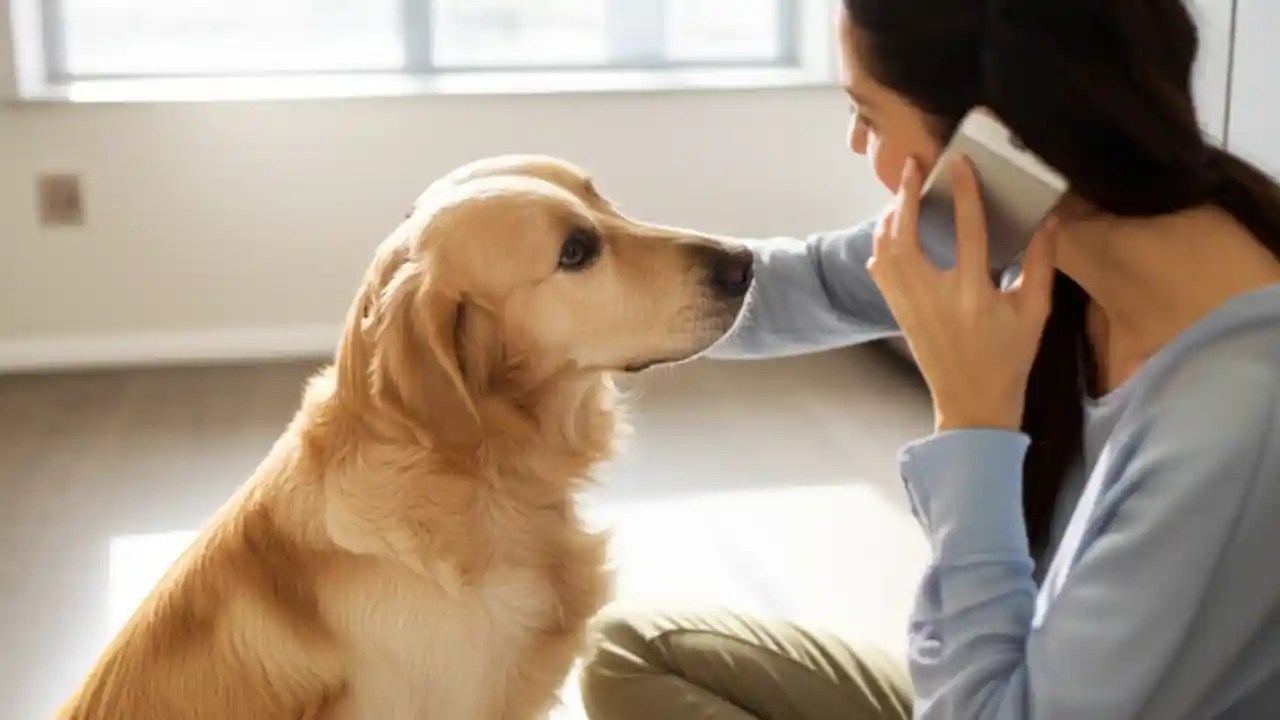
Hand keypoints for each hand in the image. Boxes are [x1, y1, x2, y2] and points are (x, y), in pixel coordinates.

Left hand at [867, 156, 1057, 432]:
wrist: (973, 403)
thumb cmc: (1009, 357)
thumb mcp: (1035, 311)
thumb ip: (1042, 263)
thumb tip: (1048, 220)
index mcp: (974, 294)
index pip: (967, 231)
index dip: (964, 194)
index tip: (958, 163)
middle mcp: (935, 297)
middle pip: (906, 236)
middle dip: (904, 196)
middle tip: (910, 167)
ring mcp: (910, 306)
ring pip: (885, 252)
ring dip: (889, 218)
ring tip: (901, 195)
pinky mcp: (899, 314)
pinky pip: (880, 272)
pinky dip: (882, 246)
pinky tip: (892, 231)